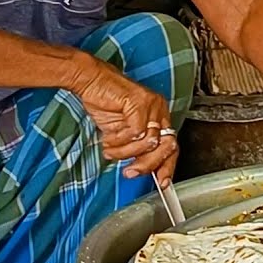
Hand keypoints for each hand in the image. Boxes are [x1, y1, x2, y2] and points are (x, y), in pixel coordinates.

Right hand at [71, 57, 178, 185]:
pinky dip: (119, 140)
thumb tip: (141, 168)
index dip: (167, 166)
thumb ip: (136, 147)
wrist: (90, 81)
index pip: (172, 146)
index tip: (162, 182)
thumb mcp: (123, 133)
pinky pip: (135, 132)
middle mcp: (159, 109)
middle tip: (130, 171)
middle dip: (146, 164)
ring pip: (148, 143)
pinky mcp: (139, 102)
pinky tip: (109, 137)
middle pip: (165, 147)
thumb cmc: (105, 103)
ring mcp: (151, 105)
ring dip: (124, 152)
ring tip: (110, 148)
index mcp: (160, 116)